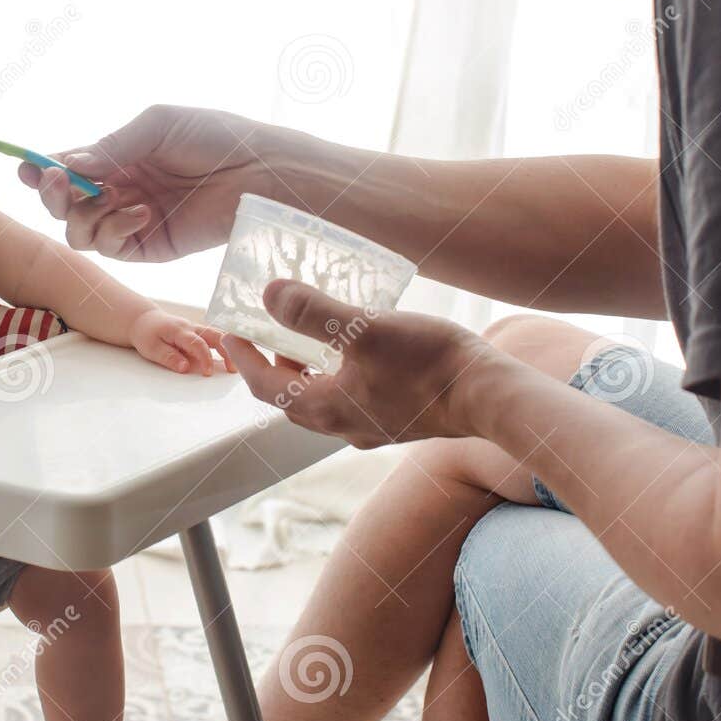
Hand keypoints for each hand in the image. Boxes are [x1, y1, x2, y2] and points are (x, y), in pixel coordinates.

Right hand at [16, 105, 274, 261]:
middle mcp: (118, 190)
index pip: (68, 167)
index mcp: (118, 158)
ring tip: (114, 195)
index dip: (42, 169)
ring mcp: (131, 221)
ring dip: (85, 213)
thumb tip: (68, 165)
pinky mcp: (149, 247)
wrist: (257, 172)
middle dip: (52, 194)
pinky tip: (141, 211)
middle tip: (59, 182)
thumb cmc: (215, 136)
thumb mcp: (157, 126)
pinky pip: (110, 247)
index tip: (28, 166)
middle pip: (63, 204)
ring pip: (78, 231)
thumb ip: (112, 147)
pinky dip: (114, 229)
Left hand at [129, 308, 235, 376]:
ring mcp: (196, 328)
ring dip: (229, 349)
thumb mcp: (151, 348)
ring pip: (218, 335)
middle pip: (215, 336)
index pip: (197, 344)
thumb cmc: (146, 334)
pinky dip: (224, 347)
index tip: (208, 373)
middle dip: (227, 351)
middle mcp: (192, 327)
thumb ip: (169, 357)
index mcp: (180, 331)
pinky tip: (229, 359)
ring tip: (234, 367)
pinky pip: (214, 338)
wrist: (144, 320)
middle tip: (232, 369)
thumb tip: (185, 368)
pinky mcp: (198, 333)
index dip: (205, 358)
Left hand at [222, 280, 499, 448]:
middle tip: (264, 333)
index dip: (243, 358)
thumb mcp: (363, 328)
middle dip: (271, 367)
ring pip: (323, 401)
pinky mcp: (399, 420)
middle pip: (291, 398)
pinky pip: (353, 399)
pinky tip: (355, 354)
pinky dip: (338, 376)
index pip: (264, 386)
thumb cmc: (429, 364)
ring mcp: (374, 427)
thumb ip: (312, 312)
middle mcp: (344, 426)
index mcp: (327, 408)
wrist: (491, 398)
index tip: (229, 332)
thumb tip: (268, 294)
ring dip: (306, 373)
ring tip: (306, 338)